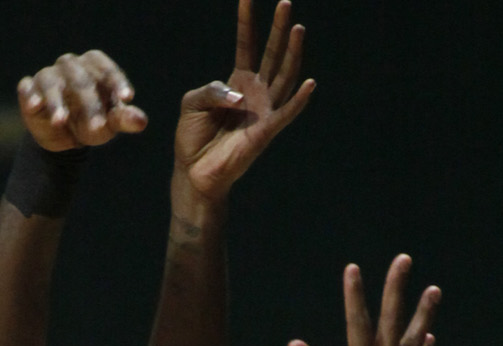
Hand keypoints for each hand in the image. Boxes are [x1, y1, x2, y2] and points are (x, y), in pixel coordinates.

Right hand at [18, 50, 148, 150]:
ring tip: (60, 121)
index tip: (128, 99)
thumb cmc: (93, 120)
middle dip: (88, 106)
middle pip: (80, 80)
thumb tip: (141, 121)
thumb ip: (124, 119)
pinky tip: (34, 106)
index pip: (108, 71)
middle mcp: (71, 65)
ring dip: (56, 102)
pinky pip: (28, 88)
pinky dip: (30, 95)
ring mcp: (48, 75)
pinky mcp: (29, 88)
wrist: (64, 136)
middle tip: (95, 129)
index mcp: (95, 66)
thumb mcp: (110, 123)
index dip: (118, 83)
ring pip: (52, 82)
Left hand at [176, 0, 315, 200]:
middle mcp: (255, 91)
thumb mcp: (192, 103)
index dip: (247, 22)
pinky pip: (286, 113)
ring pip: (283, 76)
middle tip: (285, 2)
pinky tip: (311, 83)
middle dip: (278, 28)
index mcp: (237, 82)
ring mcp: (263, 110)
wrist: (194, 172)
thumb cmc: (193, 138)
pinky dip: (299, 100)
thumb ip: (212, 90)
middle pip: (271, 54)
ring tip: (298, 28)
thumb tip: (239, 94)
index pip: (246, 44)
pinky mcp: (266, 131)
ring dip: (293, 53)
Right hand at [289, 256, 441, 345]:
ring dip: (423, 315)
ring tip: (434, 290)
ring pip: (413, 342)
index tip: (353, 268)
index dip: (354, 296)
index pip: (358, 326)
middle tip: (404, 260)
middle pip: (391, 323)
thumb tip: (295, 345)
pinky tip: (430, 338)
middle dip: (396, 290)